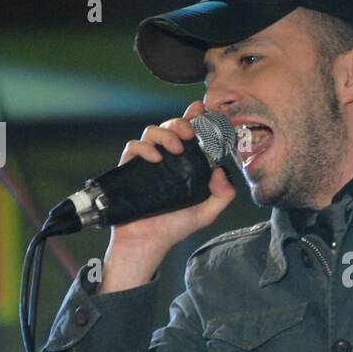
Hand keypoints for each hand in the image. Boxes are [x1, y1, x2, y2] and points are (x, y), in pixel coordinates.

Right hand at [100, 101, 236, 291]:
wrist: (147, 242)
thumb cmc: (174, 227)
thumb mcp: (206, 212)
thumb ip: (222, 195)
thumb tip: (222, 172)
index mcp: (184, 164)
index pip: (189, 134)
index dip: (194, 117)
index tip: (201, 109)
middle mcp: (166, 159)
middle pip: (170, 126)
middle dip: (180, 122)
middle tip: (189, 133)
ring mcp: (147, 162)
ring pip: (151, 131)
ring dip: (164, 132)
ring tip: (174, 147)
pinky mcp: (129, 169)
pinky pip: (133, 146)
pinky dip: (144, 147)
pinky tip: (155, 157)